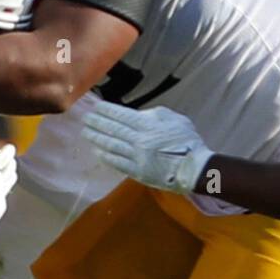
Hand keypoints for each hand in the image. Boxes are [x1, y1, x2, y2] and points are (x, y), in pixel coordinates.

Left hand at [82, 103, 212, 193]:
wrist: (194, 168)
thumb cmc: (187, 142)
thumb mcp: (175, 119)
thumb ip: (155, 114)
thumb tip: (139, 115)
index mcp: (148, 125)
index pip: (121, 115)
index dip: (106, 110)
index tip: (95, 106)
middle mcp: (139, 139)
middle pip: (113, 129)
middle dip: (97, 122)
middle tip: (85, 118)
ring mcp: (136, 156)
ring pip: (112, 145)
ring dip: (97, 138)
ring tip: (86, 132)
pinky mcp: (137, 171)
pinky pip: (117, 163)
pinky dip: (106, 156)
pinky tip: (97, 151)